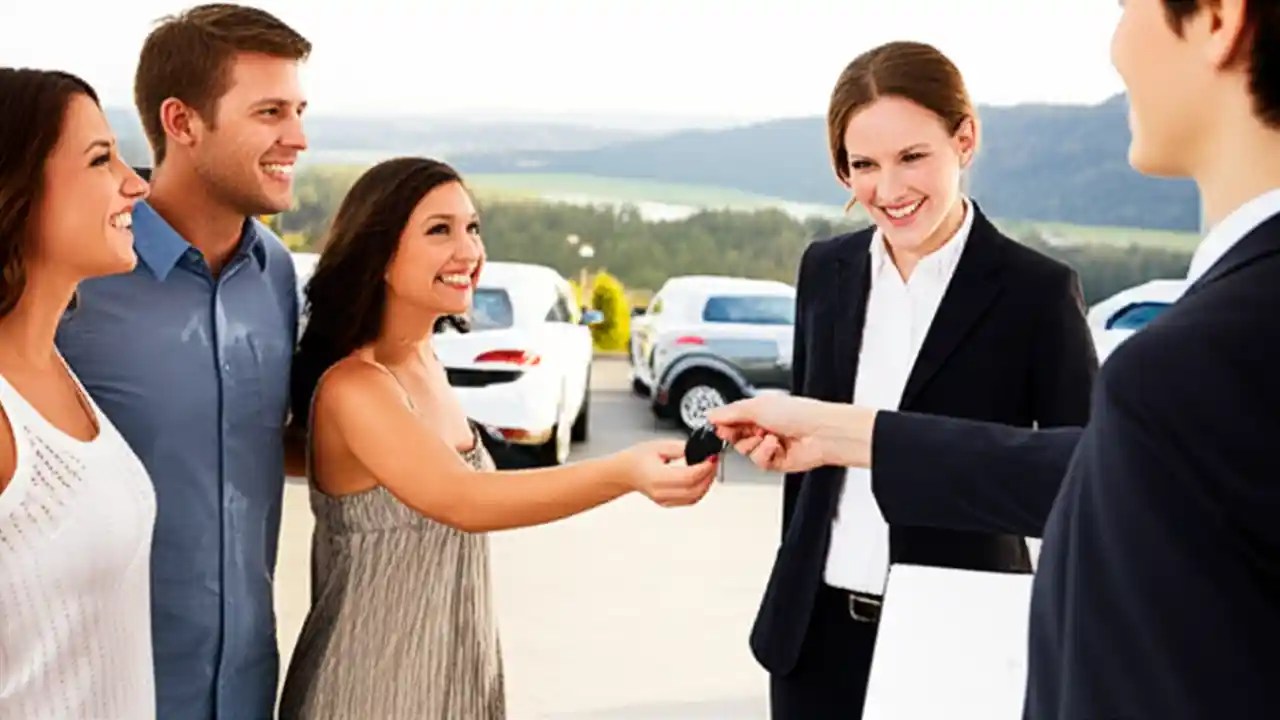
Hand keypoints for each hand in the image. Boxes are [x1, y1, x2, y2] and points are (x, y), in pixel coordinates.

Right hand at [617, 439, 717, 506]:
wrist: (626, 472)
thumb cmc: (638, 458)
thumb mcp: (659, 446)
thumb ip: (681, 448)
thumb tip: (699, 450)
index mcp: (656, 477)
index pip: (688, 477)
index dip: (704, 468)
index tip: (712, 457)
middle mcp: (660, 492)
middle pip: (694, 490)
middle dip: (709, 475)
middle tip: (714, 462)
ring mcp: (664, 500)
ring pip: (694, 498)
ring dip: (707, 484)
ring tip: (710, 469)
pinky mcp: (668, 503)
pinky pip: (690, 501)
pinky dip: (700, 490)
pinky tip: (703, 479)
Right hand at [704, 395, 876, 472]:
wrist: (822, 433)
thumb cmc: (799, 413)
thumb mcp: (757, 406)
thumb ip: (730, 412)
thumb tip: (710, 414)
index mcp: (759, 411)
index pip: (731, 420)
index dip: (724, 425)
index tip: (721, 426)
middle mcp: (764, 427)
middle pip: (735, 438)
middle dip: (741, 436)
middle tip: (750, 430)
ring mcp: (770, 445)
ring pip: (746, 453)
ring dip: (756, 445)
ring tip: (771, 437)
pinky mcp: (777, 462)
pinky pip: (759, 463)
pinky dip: (766, 454)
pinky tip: (776, 446)